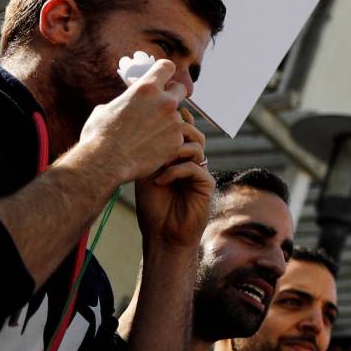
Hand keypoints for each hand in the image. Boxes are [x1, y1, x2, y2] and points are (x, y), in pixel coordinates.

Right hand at [76, 57, 192, 188]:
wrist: (105, 163)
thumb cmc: (99, 135)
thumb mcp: (106, 109)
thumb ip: (124, 101)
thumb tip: (125, 102)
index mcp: (146, 88)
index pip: (167, 67)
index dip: (164, 71)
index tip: (162, 78)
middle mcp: (164, 101)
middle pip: (180, 89)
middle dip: (172, 94)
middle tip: (161, 104)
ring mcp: (173, 121)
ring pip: (178, 115)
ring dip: (168, 120)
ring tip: (148, 133)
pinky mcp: (177, 140)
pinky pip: (177, 135)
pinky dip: (168, 140)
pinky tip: (152, 147)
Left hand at [132, 108, 210, 252]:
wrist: (163, 235)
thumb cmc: (152, 207)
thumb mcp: (146, 176)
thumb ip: (150, 155)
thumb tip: (144, 131)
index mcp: (179, 159)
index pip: (183, 133)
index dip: (176, 122)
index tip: (160, 115)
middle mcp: (192, 163)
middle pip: (194, 135)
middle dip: (177, 132)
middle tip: (159, 136)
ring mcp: (200, 173)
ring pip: (195, 148)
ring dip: (173, 151)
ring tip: (157, 161)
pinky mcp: (206, 184)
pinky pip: (193, 168)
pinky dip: (174, 172)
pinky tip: (159, 182)